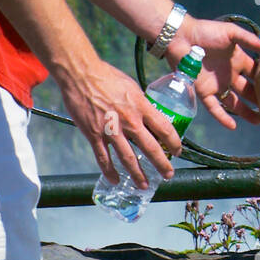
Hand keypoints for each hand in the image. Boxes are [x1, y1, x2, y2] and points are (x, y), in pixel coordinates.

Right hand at [59, 55, 180, 188]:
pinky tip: (116, 180)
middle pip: (150, 148)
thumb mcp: (132, 86)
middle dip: (161, 164)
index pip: (165, 129)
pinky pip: (103, 158)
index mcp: (141, 106)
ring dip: (138, 174)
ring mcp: (111, 130)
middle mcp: (129, 120)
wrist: (81, 75)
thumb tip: (148, 112)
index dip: (174, 143)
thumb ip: (140, 103)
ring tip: (144, 185)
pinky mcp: (93, 134)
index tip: (178, 151)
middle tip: (168, 174)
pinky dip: (109, 171)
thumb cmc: (107, 76)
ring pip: (128, 158)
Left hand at [168, 16, 259, 129]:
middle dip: (258, 100)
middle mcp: (229, 75)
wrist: (182, 36)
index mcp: (237, 61)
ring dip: (245, 112)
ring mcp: (217, 85)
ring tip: (258, 121)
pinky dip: (223, 117)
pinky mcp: (203, 91)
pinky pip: (214, 107)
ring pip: (233, 102)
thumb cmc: (207, 31)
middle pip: (247, 91)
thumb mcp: (231, 32)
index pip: (255, 74)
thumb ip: (249, 40)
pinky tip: (233, 125)